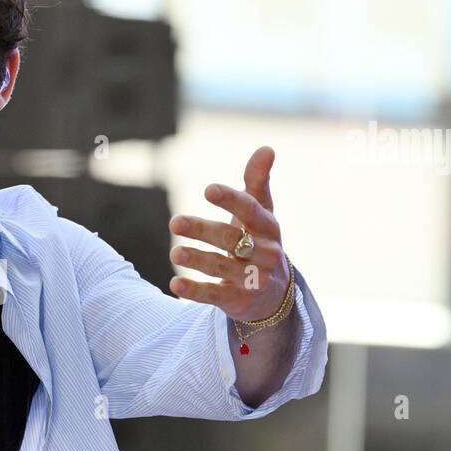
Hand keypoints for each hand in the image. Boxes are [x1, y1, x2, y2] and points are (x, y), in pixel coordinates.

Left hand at [168, 145, 289, 320]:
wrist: (275, 296)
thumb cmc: (261, 243)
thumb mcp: (262, 215)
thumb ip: (257, 183)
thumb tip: (266, 148)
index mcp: (269, 228)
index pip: (251, 211)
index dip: (231, 200)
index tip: (207, 189)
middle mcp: (265, 254)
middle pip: (231, 239)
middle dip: (203, 230)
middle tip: (175, 222)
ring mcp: (252, 279)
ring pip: (221, 267)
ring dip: (197, 259)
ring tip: (175, 252)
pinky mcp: (238, 302)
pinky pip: (214, 295)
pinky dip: (195, 291)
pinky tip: (175, 284)